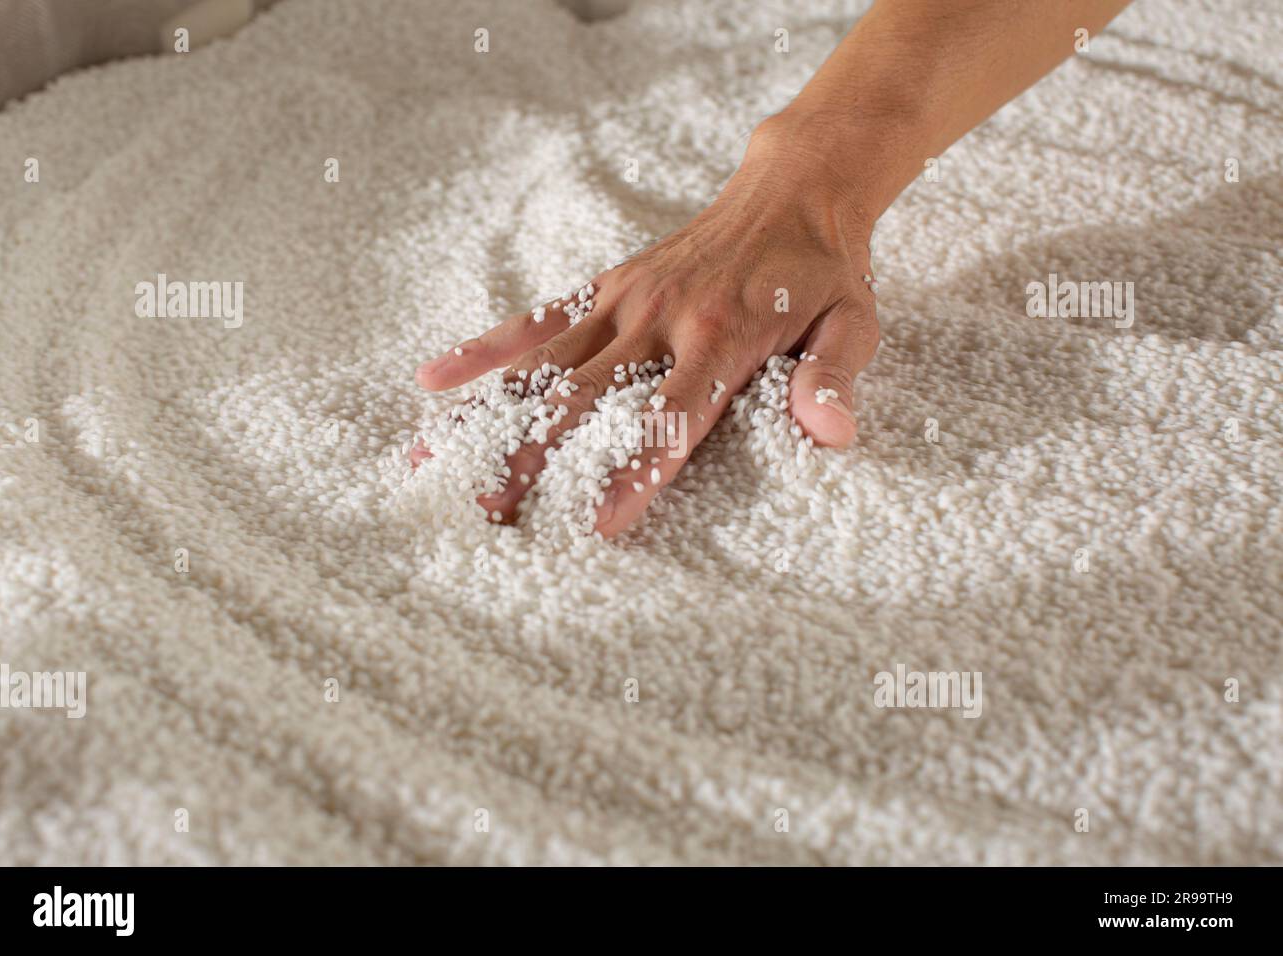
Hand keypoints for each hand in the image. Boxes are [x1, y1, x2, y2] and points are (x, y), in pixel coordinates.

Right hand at [413, 114, 879, 538]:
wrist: (793, 192)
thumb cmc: (822, 275)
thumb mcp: (853, 322)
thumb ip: (834, 375)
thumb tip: (832, 433)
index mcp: (721, 337)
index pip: (672, 414)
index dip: (635, 468)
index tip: (599, 521)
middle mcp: (661, 320)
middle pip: (588, 399)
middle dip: (536, 456)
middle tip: (490, 511)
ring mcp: (625, 302)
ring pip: (547, 366)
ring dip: (493, 415)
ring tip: (436, 462)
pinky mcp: (606, 287)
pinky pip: (538, 321)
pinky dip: (485, 349)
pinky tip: (435, 381)